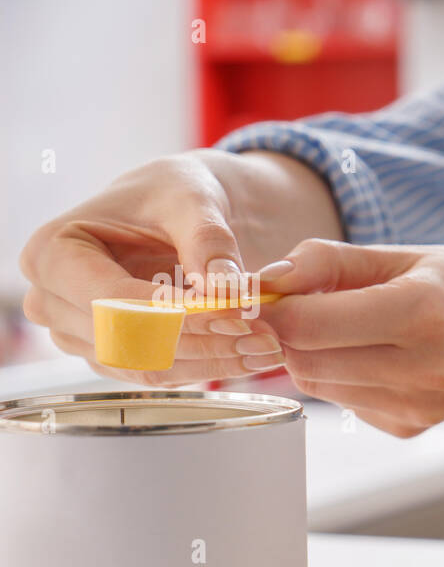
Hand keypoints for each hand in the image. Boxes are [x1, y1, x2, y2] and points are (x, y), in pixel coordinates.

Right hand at [18, 149, 341, 386]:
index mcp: (53, 251)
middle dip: (203, 343)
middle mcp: (52, 299)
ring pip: (145, 366)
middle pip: (128, 341)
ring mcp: (77, 334)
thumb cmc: (173, 194)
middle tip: (265, 338)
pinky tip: (252, 355)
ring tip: (268, 348)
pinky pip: (160, 373)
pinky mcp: (111, 354)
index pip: (112, 301)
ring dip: (212, 363)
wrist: (178, 209)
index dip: (176, 316)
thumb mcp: (192, 199)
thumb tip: (228, 290)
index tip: (238, 315)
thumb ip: (209, 240)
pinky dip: (209, 367)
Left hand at [258, 240, 443, 436]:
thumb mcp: (401, 257)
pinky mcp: (411, 428)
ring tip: (352, 328)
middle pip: (305, 361)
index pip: (310, 325)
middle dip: (288, 334)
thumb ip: (328, 262)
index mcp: (421, 313)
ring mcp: (420, 407)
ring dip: (313, 356)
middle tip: (300, 306)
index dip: (271, 311)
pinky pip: (344, 403)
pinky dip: (343, 378)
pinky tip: (380, 358)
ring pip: (317, 385)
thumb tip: (264, 280)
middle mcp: (425, 369)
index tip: (260, 295)